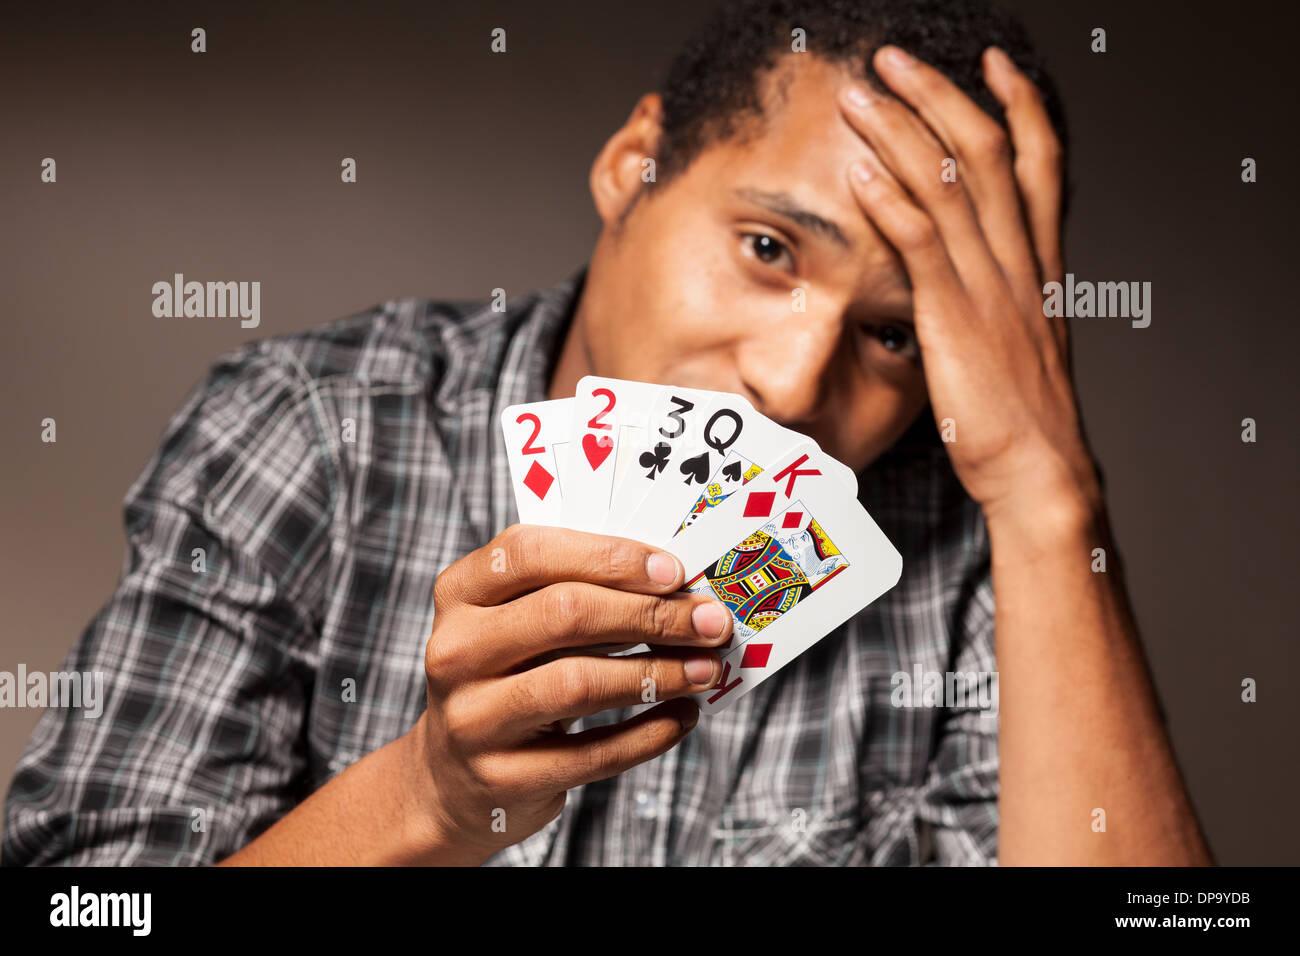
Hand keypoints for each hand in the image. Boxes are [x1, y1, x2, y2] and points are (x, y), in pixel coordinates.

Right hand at [412, 523, 730, 862]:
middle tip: (709, 622)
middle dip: (651, 615)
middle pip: (564, 614)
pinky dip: (648, 734)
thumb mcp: (519, 623)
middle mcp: (455, 651)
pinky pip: (591, 754)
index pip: (531, 553)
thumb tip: (678, 589)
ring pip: (579, 684)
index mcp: (461, 593)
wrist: (451, 776)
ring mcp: (472, 719)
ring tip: (704, 669)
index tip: (673, 571)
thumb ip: (580, 593)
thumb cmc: (508, 676)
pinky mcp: (502, 778)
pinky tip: (681, 717)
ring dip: (657, 674)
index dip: (609, 557)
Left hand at [839, 45, 1099, 521]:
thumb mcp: (1019, 345)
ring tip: (861, 93)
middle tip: (896, 58)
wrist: (1039, 472)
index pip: (1039, 164)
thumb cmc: (1021, 419)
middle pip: (986, 153)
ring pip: (949, 184)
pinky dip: (892, 202)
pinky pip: (924, 245)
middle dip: (940, 95)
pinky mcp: (957, 318)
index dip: (1021, 106)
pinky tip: (861, 172)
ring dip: (901, 131)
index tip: (995, 64)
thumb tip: (969, 283)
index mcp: (1039, 265)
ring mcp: (992, 287)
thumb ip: (1000, 301)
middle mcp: (1020, 263)